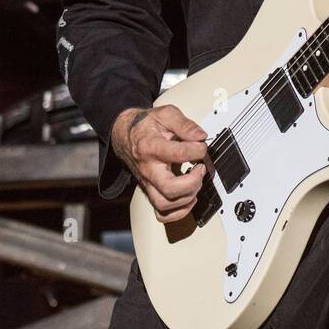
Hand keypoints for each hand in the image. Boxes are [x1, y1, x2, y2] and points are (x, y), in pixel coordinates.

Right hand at [111, 105, 207, 222]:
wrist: (125, 135)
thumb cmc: (146, 126)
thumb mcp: (165, 114)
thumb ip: (184, 124)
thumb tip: (201, 136)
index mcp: (150, 146)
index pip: (178, 154)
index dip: (198, 150)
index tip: (202, 146)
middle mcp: (148, 169)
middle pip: (170, 188)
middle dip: (193, 181)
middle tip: (201, 169)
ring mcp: (148, 183)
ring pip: (165, 205)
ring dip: (187, 197)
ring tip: (196, 182)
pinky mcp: (150, 192)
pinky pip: (161, 214)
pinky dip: (178, 212)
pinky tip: (188, 198)